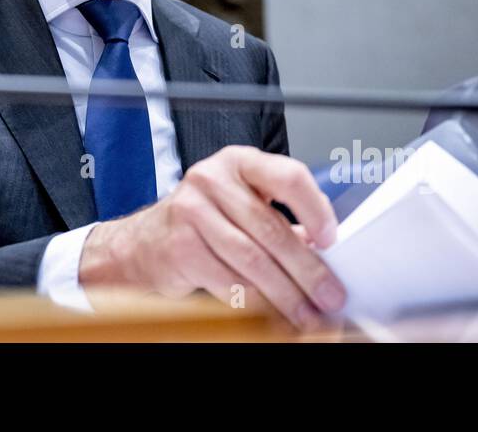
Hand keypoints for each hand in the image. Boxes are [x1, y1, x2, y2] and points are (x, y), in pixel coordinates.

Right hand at [78, 145, 345, 329]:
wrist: (146, 241)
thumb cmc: (204, 220)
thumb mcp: (242, 203)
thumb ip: (282, 218)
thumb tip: (327, 253)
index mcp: (238, 162)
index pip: (288, 176)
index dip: (315, 210)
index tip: (331, 241)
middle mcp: (212, 179)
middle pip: (272, 229)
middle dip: (307, 269)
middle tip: (330, 296)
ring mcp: (192, 211)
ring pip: (252, 261)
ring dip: (285, 294)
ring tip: (306, 314)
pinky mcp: (180, 246)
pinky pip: (228, 281)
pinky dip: (255, 303)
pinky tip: (272, 314)